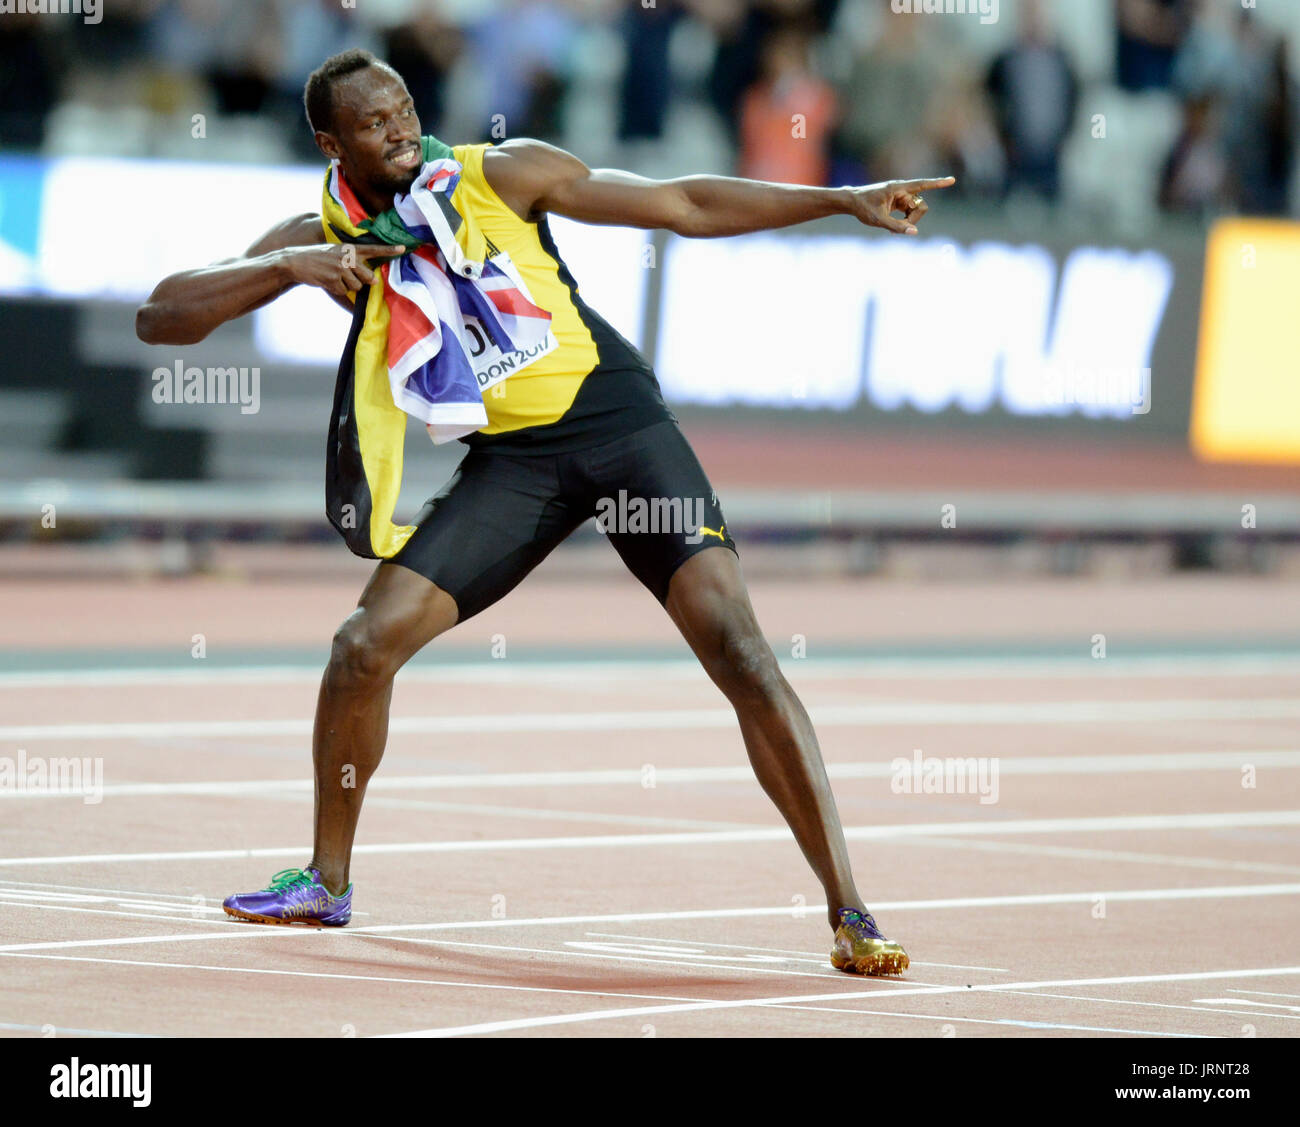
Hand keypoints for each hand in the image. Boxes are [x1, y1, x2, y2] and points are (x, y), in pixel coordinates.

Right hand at [283, 242, 406, 297]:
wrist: (295, 261)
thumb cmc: (319, 259)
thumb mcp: (336, 253)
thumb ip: (354, 263)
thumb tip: (373, 281)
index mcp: (349, 248)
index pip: (373, 249)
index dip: (389, 250)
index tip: (404, 248)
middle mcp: (347, 256)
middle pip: (367, 277)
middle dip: (361, 281)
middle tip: (345, 275)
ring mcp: (340, 268)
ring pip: (356, 286)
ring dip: (346, 286)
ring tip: (333, 276)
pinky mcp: (332, 279)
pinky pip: (343, 291)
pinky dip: (336, 289)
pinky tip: (327, 281)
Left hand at [846, 176, 955, 234]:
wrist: (852, 202)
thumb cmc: (863, 208)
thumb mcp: (878, 220)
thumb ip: (896, 227)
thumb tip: (914, 233)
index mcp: (898, 188)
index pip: (922, 185)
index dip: (938, 184)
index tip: (952, 180)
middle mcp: (902, 191)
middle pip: (921, 207)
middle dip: (914, 220)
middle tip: (899, 230)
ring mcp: (901, 197)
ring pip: (915, 212)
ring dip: (908, 223)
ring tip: (891, 229)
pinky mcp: (899, 203)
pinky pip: (909, 215)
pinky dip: (904, 223)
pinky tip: (892, 228)